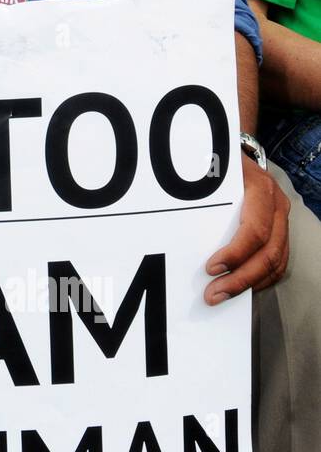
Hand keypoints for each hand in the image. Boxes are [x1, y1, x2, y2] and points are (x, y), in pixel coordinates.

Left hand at [204, 155, 289, 303]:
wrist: (240, 153)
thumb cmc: (220, 161)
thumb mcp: (211, 163)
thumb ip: (199, 182)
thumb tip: (168, 207)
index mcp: (262, 190)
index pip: (255, 230)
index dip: (235, 253)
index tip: (210, 269)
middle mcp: (277, 207)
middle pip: (268, 253)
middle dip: (241, 279)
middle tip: (213, 295)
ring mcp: (282, 221)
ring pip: (276, 263)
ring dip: (249, 285)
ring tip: (222, 297)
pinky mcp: (281, 233)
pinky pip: (278, 264)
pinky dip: (259, 280)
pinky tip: (239, 289)